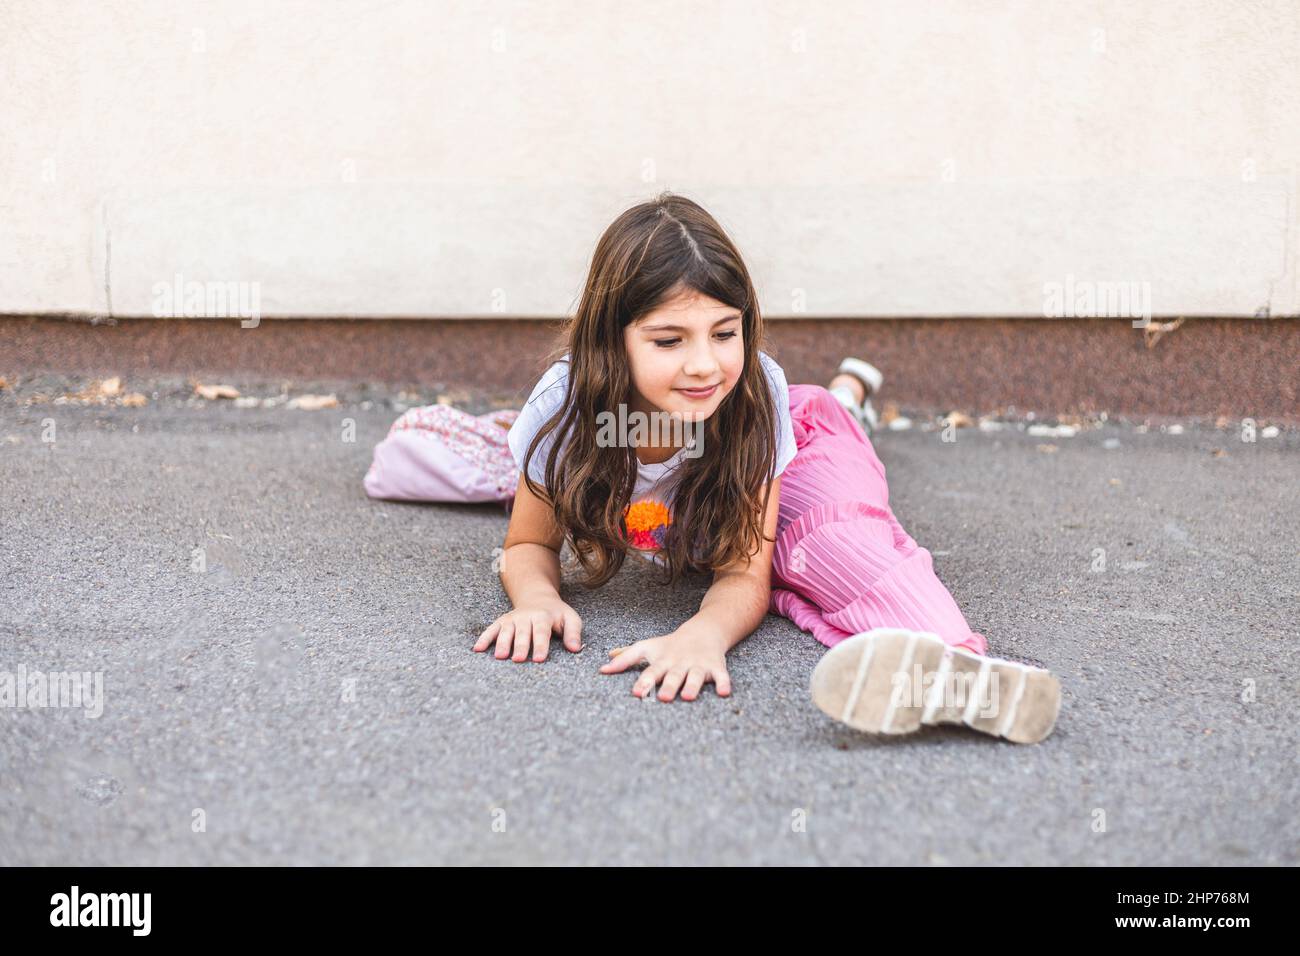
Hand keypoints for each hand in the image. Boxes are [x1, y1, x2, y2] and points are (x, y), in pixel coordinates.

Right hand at [473, 598, 582, 662]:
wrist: (538, 598)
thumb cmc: (557, 614)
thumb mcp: (570, 619)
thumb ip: (573, 633)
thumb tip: (575, 648)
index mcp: (543, 616)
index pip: (542, 631)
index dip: (541, 645)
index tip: (540, 659)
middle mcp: (526, 617)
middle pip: (523, 633)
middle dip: (521, 646)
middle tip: (519, 660)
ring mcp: (512, 619)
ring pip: (506, 631)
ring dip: (502, 643)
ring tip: (500, 657)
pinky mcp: (502, 622)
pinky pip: (491, 629)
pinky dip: (484, 638)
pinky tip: (477, 649)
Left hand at [598, 625, 731, 700]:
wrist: (703, 631)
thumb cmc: (670, 645)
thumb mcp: (648, 648)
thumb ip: (627, 658)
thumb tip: (603, 668)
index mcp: (662, 660)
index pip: (651, 671)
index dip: (644, 682)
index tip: (637, 693)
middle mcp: (679, 663)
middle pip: (673, 675)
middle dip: (669, 685)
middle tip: (663, 698)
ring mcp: (698, 664)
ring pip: (695, 676)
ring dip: (692, 685)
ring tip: (688, 696)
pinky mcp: (716, 667)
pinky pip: (721, 676)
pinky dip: (723, 683)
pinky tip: (724, 692)